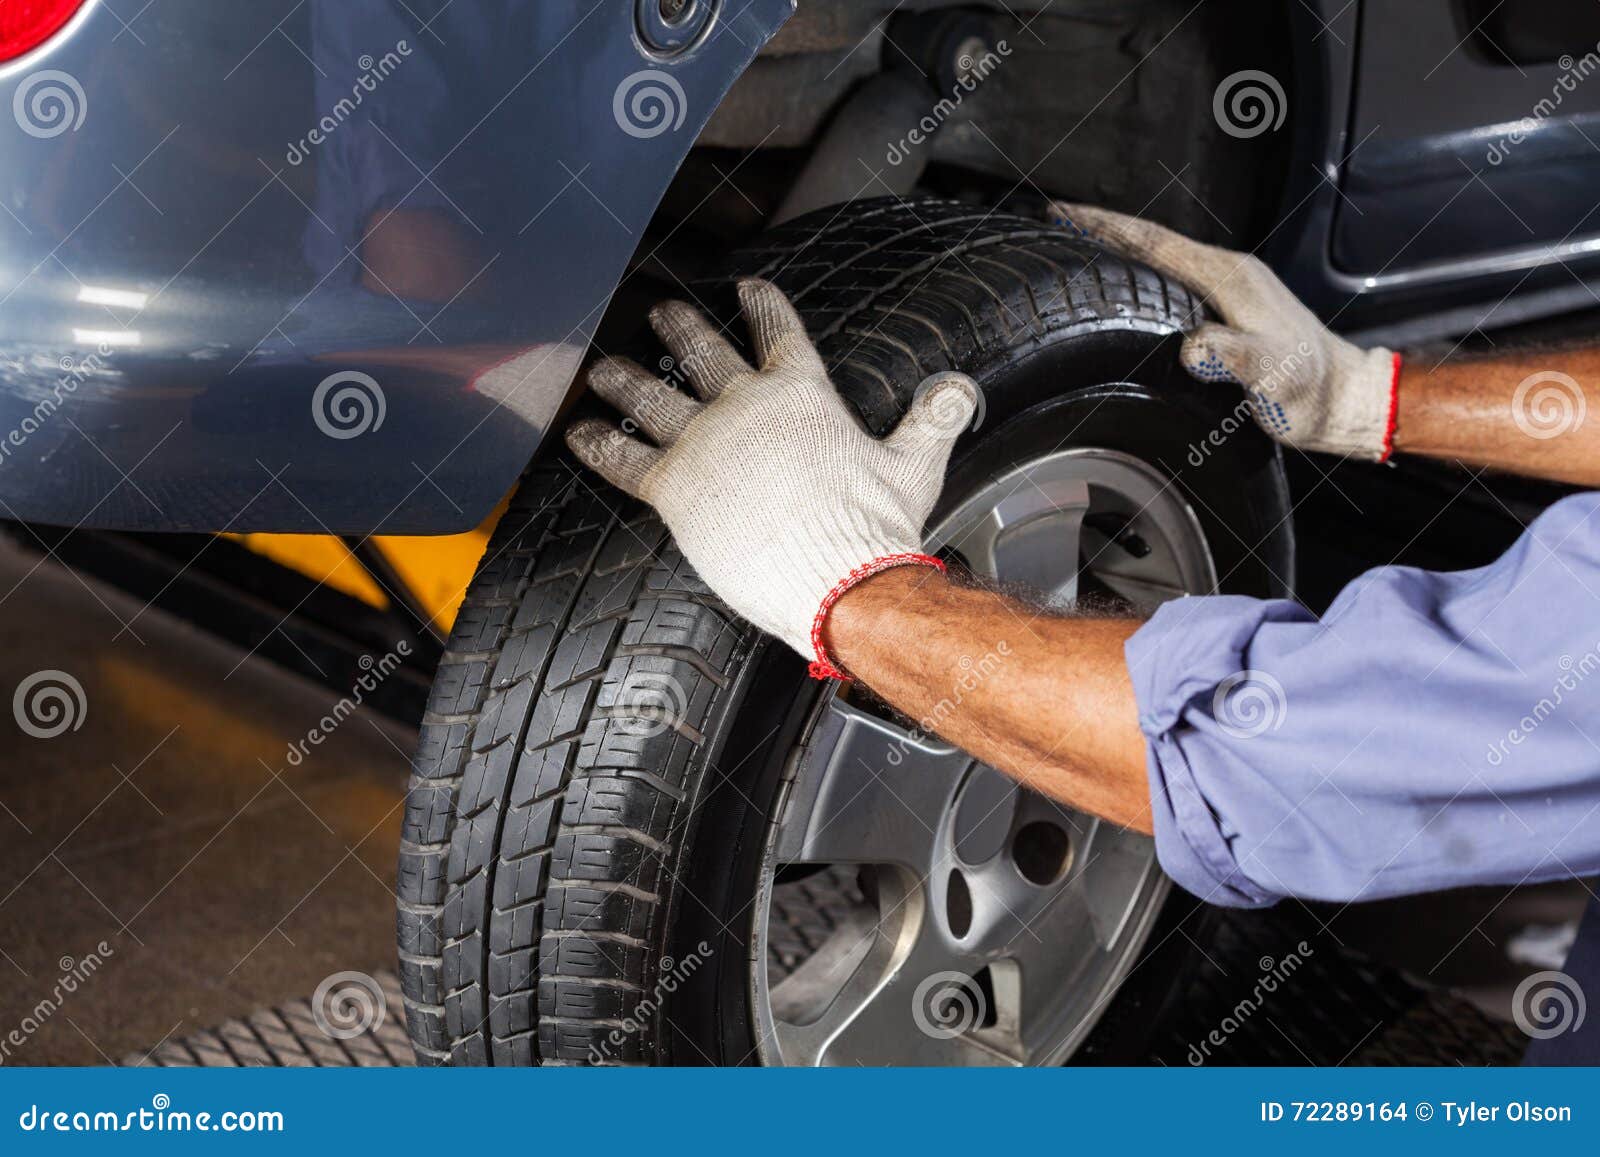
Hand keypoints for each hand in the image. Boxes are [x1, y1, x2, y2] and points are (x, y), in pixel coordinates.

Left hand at [565, 279, 976, 676]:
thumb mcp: (915, 465)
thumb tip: (958, 389)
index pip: (778, 332)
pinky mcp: (672, 486)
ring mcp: (704, 441)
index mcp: (801, 394)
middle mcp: (745, 405)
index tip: (749, 288)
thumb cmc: (874, 529)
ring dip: (625, 378)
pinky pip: (624, 457)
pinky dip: (598, 441)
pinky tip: (579, 430)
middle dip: (679, 327)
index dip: (763, 306)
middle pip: (702, 352)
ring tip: (605, 367)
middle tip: (663, 312)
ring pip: (652, 396)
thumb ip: (931, 420)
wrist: (836, 580)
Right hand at [1054, 203, 1401, 460]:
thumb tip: (1193, 347)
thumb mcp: (1272, 377)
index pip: (1155, 243)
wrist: (1345, 399)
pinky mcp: (1231, 304)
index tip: (1063, 215)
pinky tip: (1124, 282)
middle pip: (1153, 240)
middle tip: (1054, 222)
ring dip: (1119, 246)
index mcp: (1231, 278)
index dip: (1105, 228)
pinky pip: (1174, 276)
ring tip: (1076, 245)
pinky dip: (1142, 269)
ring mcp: (1232, 286)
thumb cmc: (1310, 393)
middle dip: (1102, 228)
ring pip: (1162, 256)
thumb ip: (1234, 357)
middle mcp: (1230, 272)